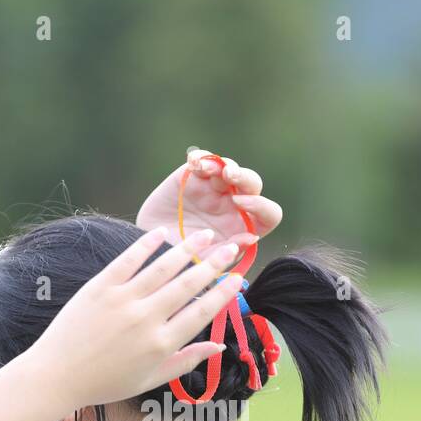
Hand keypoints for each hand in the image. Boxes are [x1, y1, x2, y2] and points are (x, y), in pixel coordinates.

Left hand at [30, 226, 247, 407]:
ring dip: (188, 248)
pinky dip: (146, 244)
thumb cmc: (105, 383)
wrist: (57, 375)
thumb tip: (219, 346)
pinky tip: (163, 233)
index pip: (202, 312)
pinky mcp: (100, 287)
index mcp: (161, 345)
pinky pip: (128, 260)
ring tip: (206, 234)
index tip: (238, 279)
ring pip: (163, 267)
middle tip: (232, 247)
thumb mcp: (150, 380)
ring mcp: (123, 300)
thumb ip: (186, 361)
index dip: (223, 294)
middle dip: (215, 263)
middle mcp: (146, 319)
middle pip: (188, 284)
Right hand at [136, 147, 283, 248]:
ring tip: (207, 170)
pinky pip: (203, 160)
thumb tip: (251, 236)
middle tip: (229, 178)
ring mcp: (214, 189)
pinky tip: (193, 163)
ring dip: (222, 165)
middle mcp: (234, 205)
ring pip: (228, 167)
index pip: (269, 213)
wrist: (151, 251)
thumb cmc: (183, 262)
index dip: (261, 206)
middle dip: (244, 177)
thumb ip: (227, 252)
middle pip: (252, 184)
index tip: (241, 204)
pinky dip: (200, 157)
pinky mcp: (193, 177)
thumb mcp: (205, 263)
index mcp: (245, 227)